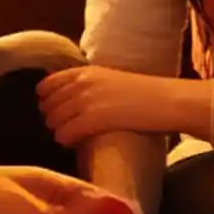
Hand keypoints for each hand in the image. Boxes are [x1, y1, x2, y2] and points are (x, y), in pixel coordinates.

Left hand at [38, 67, 201, 146]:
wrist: (167, 100)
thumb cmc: (143, 93)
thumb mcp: (110, 79)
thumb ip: (87, 84)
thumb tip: (65, 97)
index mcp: (85, 71)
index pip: (46, 84)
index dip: (46, 100)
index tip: (54, 110)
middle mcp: (82, 83)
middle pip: (47, 104)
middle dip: (52, 118)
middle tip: (64, 127)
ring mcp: (87, 100)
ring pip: (53, 120)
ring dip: (58, 130)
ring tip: (72, 136)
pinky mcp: (94, 119)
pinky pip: (64, 133)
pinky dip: (67, 140)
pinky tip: (76, 143)